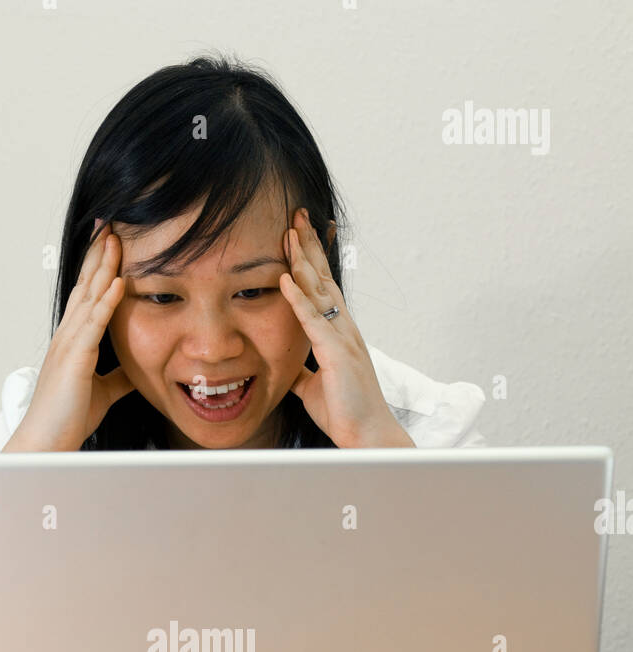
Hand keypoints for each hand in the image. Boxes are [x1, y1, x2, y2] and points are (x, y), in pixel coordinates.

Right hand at [4, 219, 133, 451]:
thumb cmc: (66, 418)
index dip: (100, 268)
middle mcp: (69, 335)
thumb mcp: (101, 391)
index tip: (111, 243)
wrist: (46, 442)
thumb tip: (136, 370)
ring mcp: (69, 344)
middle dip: (99, 255)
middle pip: (86, 286)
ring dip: (104, 266)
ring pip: (89, 297)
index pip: (89, 295)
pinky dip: (107, 301)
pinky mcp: (75, 359)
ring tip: (116, 239)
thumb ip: (116, 376)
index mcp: (74, 341)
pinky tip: (119, 282)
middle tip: (111, 224)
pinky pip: (94, 324)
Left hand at [279, 209, 414, 448]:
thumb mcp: (314, 386)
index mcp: (338, 332)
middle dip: (308, 246)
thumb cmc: (345, 412)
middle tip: (296, 216)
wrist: (366, 435)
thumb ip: (303, 371)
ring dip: (302, 261)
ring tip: (288, 233)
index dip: (308, 261)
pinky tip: (285, 278)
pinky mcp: (337, 353)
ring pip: (319, 290)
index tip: (296, 235)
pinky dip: (298, 298)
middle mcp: (344, 327)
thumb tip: (290, 366)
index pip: (322, 287)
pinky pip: (313, 320)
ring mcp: (342, 337)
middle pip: (323, 278)